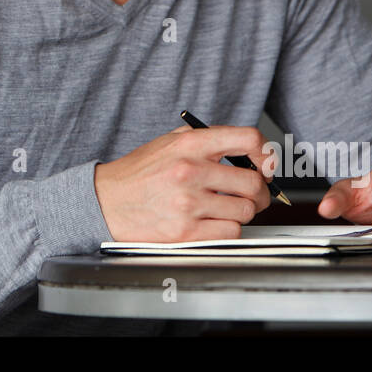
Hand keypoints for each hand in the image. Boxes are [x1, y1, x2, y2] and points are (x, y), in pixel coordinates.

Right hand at [94, 125, 277, 242]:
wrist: (105, 201)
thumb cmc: (138, 174)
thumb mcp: (169, 142)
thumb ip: (207, 140)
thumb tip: (248, 150)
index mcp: (190, 144)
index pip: (248, 139)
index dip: (265, 154)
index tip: (265, 165)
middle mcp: (190, 171)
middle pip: (253, 181)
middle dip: (259, 190)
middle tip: (252, 194)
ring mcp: (188, 203)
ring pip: (245, 210)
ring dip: (242, 211)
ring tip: (227, 207)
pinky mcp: (185, 231)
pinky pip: (230, 232)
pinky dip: (229, 229)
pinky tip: (215, 222)